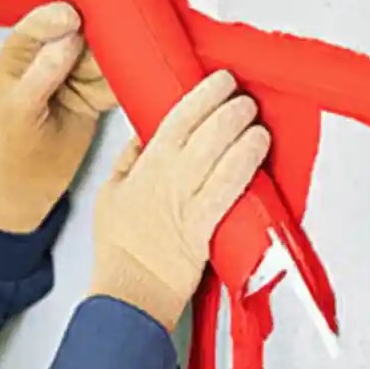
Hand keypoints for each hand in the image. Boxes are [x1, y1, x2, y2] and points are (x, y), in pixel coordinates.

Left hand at [0, 2, 115, 232]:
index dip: (63, 17)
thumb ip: (42, 73)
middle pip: (84, 32)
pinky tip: (140, 76)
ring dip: (122, 54)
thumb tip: (68, 40)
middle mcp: (52, 54)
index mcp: (23, 50)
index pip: (44, 23)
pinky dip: (131, 78)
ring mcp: (77, 72)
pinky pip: (119, 78)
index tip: (77, 20)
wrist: (25, 181)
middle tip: (121, 32)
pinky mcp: (98, 91)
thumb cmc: (9, 143)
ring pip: (106, 52)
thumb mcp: (19, 108)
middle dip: (103, 31)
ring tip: (136, 55)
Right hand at [88, 70, 269, 330]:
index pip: (179, 114)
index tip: (220, 79)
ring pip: (224, 152)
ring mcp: (190, 199)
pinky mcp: (209, 224)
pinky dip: (248, 163)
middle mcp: (171, 176)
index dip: (205, 93)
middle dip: (233, 107)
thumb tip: (143, 133)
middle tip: (244, 99)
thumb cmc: (120, 246)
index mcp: (147, 163)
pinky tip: (259, 149)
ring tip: (257, 122)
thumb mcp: (110, 192)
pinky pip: (232, 186)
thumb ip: (129, 159)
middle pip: (209, 128)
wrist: (132, 289)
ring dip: (246, 131)